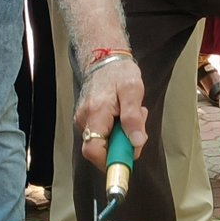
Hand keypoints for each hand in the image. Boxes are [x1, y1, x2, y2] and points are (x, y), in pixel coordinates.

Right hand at [75, 55, 146, 169]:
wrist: (104, 59)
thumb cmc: (119, 73)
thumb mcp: (133, 91)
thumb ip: (133, 118)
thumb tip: (136, 142)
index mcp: (96, 113)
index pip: (94, 150)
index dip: (110, 160)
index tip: (128, 156)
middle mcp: (84, 119)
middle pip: (99, 150)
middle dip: (121, 146)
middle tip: (136, 130)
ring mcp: (83, 120)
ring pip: (102, 143)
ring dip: (120, 137)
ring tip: (130, 118)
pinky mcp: (86, 120)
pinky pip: (101, 135)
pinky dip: (115, 132)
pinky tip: (122, 117)